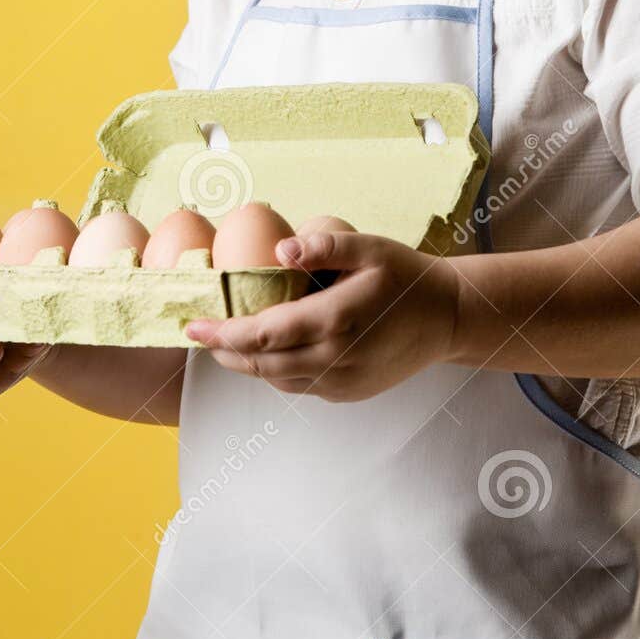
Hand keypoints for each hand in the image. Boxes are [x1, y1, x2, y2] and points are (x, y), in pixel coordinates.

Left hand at [185, 229, 459, 401]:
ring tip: (223, 344)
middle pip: (261, 363)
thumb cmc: (406, 276)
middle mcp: (335, 358)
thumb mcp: (369, 248)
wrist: (447, 318)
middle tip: (198, 334)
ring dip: (246, 364)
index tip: (192, 324)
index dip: (221, 332)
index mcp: (335, 320)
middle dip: (224, 350)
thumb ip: (323, 245)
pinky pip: (298, 387)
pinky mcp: (347, 393)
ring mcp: (342, 382)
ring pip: (277, 380)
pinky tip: (264, 354)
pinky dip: (273, 373)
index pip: (262, 333)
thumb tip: (278, 251)